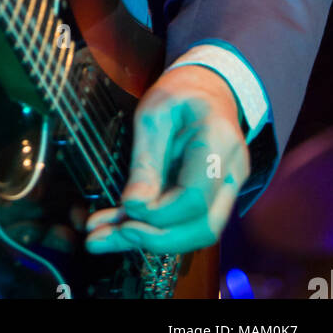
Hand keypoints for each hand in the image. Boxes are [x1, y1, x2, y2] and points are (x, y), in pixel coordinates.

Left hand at [85, 64, 250, 255]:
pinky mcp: (212, 200)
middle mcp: (232, 172)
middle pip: (204, 227)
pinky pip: (187, 224)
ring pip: (196, 233)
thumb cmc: (179, 95)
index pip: (196, 196)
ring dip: (149, 242)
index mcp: (219, 140)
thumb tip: (133, 206)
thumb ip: (146, 161)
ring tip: (100, 239)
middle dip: (156, 239)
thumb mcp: (153, 115)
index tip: (127, 207)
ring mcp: (227, 189)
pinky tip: (115, 232)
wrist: (208, 89)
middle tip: (111, 234)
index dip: (160, 212)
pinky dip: (151, 232)